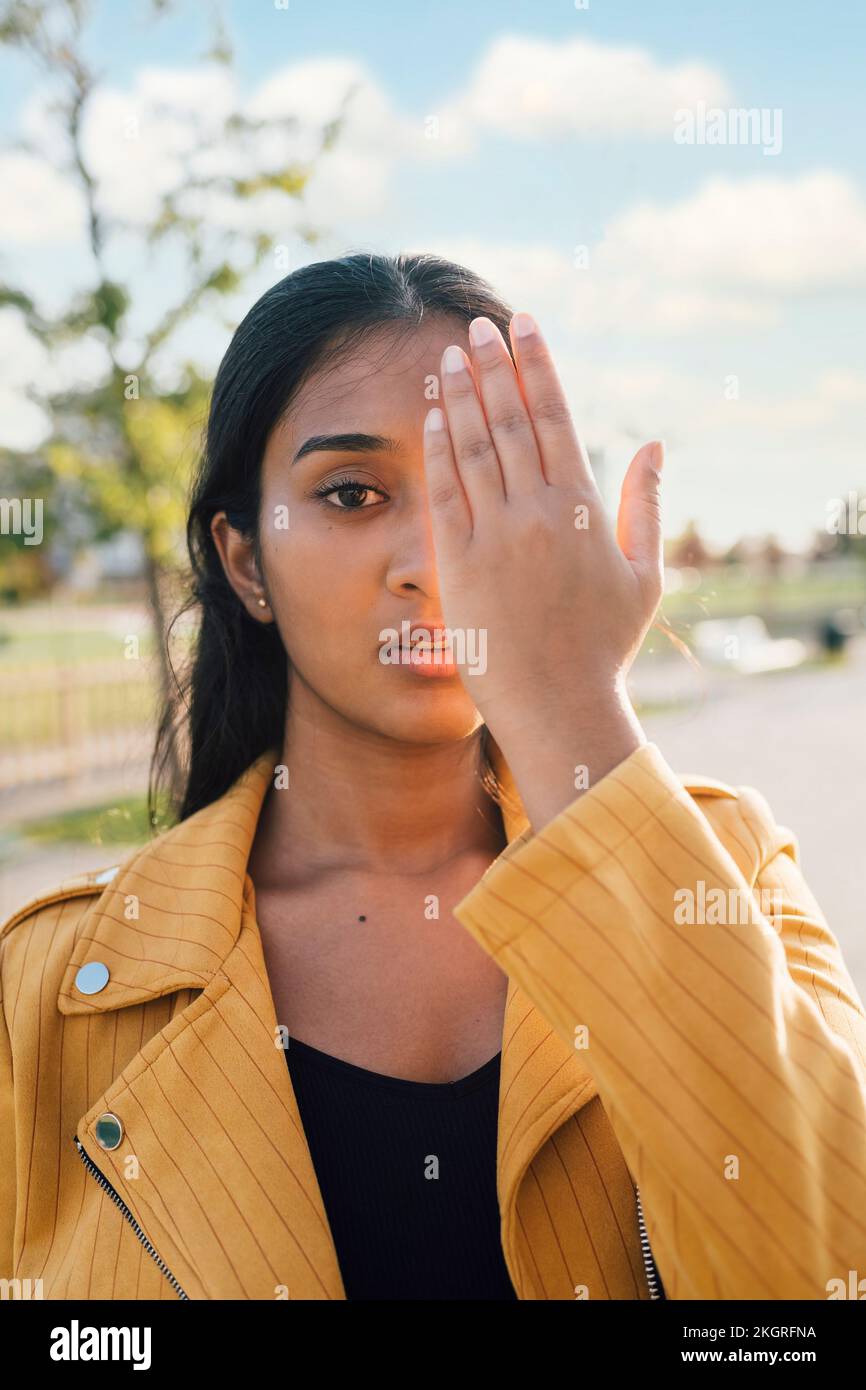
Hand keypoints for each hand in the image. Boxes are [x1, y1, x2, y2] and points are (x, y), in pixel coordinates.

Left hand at [423, 312, 663, 748]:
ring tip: (448, 356)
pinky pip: (445, 494)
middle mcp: (537, 513)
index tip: (524, 325)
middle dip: (493, 366)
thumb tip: (654, 443)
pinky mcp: (458, 565)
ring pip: (473, 448)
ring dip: (460, 397)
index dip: (537, 366)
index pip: (557, 417)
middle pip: (511, 420)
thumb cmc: (604, 647)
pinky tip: (431, 417)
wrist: (559, 706)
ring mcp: (495, 538)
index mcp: (584, 510)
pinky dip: (437, 451)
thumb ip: (645, 505)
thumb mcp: (644, 576)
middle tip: (478, 325)